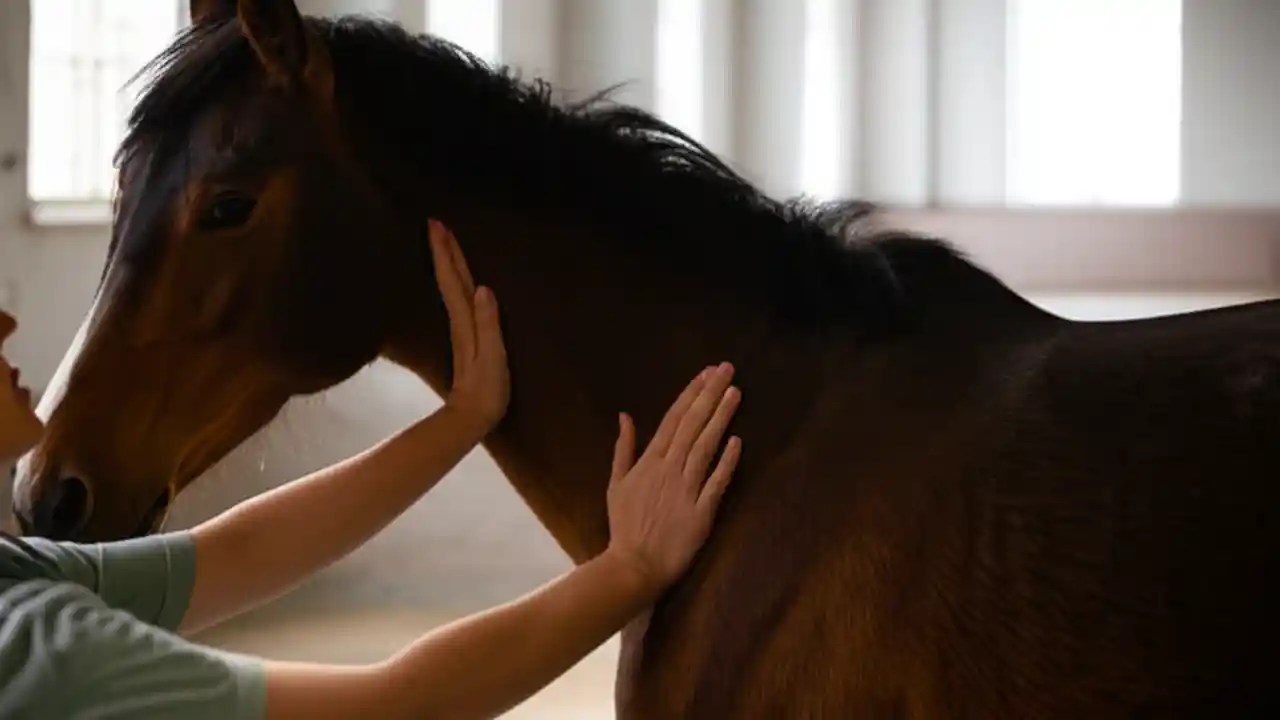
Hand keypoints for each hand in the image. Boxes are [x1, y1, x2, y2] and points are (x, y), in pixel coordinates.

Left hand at [430, 220, 509, 435]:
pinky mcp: (467, 336)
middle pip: (449, 278)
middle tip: (436, 222)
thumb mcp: (492, 357)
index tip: (437, 225)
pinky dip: (456, 282)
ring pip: (452, 286)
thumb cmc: (486, 389)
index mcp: (466, 321)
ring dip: (448, 262)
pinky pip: (459, 299)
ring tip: (445, 241)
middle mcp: (460, 320)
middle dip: (443, 249)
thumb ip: (489, 325)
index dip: (446, 253)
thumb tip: (484, 289)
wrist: (471, 416)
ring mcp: (461, 328)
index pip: (454, 280)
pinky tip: (460, 279)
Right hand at [605, 362, 742, 591]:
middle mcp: (669, 470)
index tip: (706, 373)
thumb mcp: (616, 483)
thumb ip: (623, 448)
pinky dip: (726, 462)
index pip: (674, 419)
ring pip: (705, 446)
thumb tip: (625, 416)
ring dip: (720, 418)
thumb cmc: (625, 525)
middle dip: (710, 394)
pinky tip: (737, 441)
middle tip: (727, 369)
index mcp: (650, 461)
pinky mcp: (701, 512)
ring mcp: (686, 490)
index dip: (691, 394)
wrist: (633, 565)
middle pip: (692, 424)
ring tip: (736, 392)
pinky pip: (716, 483)